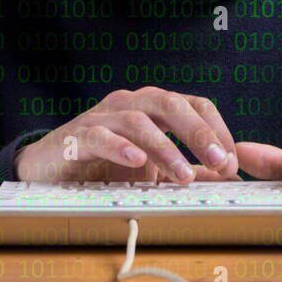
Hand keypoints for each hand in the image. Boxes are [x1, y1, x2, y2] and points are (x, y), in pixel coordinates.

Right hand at [14, 86, 241, 183]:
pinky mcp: (76, 136)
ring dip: (165, 148)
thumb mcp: (153, 169)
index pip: (194, 104)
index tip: (232, 161)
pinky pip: (100, 136)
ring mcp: (102, 117)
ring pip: (138, 120)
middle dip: (199, 133)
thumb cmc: (103, 165)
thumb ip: (188, 170)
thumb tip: (229, 177)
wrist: (49, 169)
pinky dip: (120, 147)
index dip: (217, 129)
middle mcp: (130, 104)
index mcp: (152, 107)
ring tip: (183, 175)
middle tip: (220, 162)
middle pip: (171, 104)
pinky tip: (137, 162)